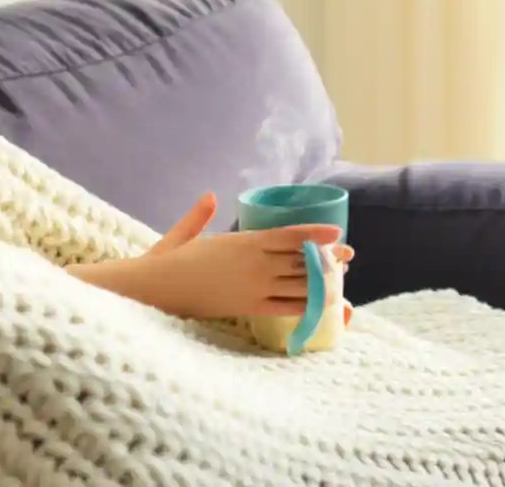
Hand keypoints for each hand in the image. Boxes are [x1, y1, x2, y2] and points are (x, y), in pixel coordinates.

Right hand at [69, 194, 355, 318]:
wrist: (154, 290)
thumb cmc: (168, 261)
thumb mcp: (186, 233)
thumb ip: (200, 215)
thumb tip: (210, 196)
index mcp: (245, 241)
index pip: (291, 235)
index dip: (316, 233)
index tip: (337, 232)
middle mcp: (256, 263)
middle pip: (302, 259)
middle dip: (328, 258)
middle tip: (349, 256)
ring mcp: (255, 287)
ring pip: (299, 283)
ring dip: (322, 280)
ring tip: (341, 279)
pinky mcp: (249, 308)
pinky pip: (286, 307)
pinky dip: (306, 304)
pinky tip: (321, 303)